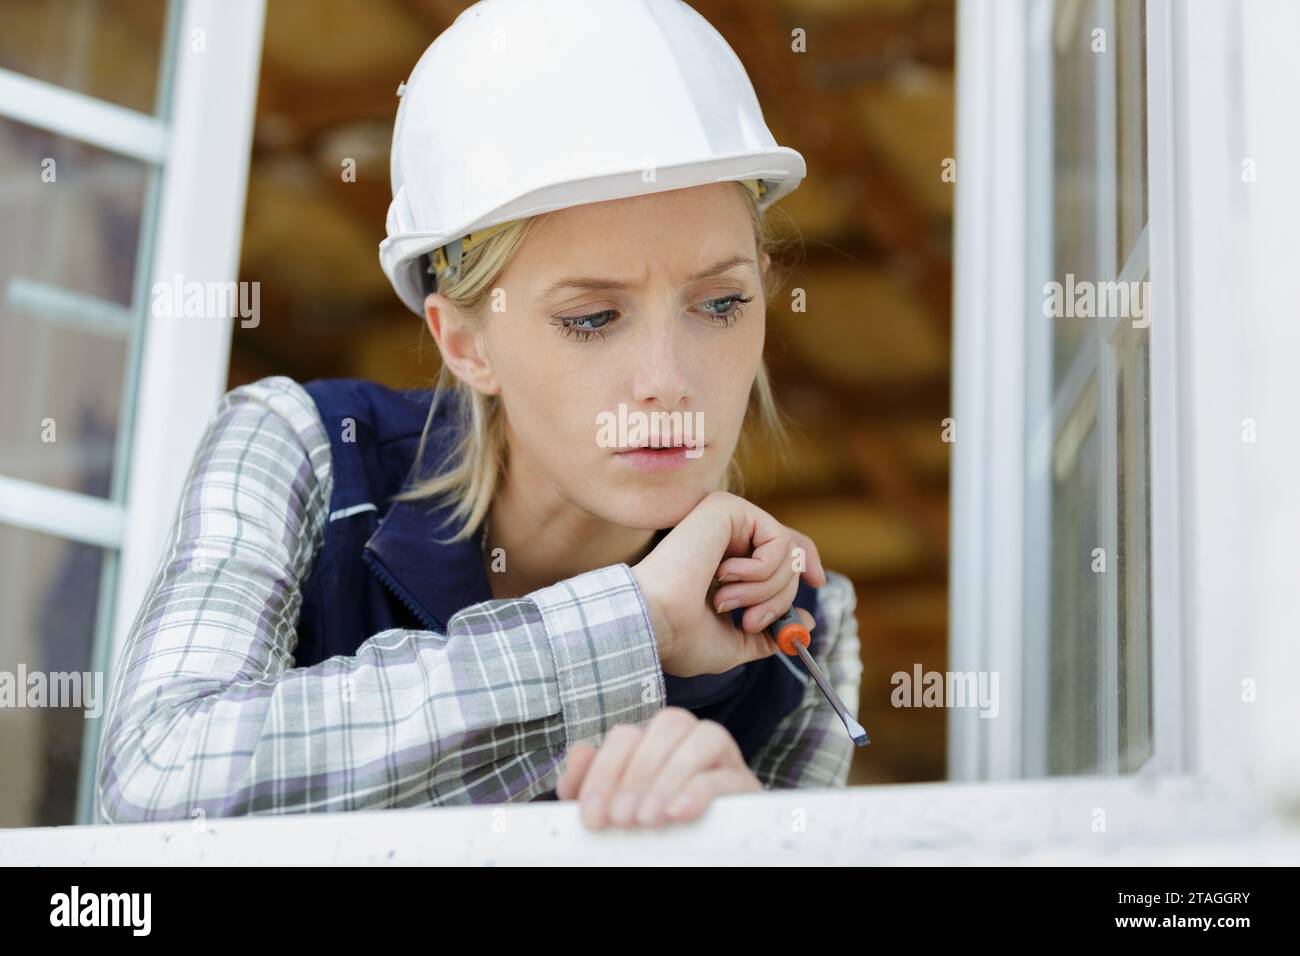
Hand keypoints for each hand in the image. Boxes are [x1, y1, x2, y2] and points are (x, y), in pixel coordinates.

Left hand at [555, 707, 762, 828]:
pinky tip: (678, 814)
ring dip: (670, 775)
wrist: (703, 856)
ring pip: (705, 735)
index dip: (605, 771)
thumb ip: (590, 786)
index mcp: (657, 742)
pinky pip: (728, 772)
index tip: (593, 817)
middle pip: (668, 724)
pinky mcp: (747, 786)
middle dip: (638, 772)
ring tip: (648, 819)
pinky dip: (700, 789)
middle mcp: (692, 740)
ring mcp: (724, 759)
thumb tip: (581, 754)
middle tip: (622, 819)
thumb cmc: (656, 834)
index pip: (627, 735)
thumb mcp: (614, 811)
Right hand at [631, 490, 824, 676]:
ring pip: (787, 551)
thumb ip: (769, 631)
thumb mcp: (734, 642)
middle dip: (780, 598)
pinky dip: (760, 571)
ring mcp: (725, 517)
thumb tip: (805, 621)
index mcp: (723, 558)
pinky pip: (777, 539)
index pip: (779, 547)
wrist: (656, 622)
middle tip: (751, 622)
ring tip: (725, 602)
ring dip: (765, 590)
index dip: (806, 561)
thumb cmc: (681, 637)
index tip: (818, 583)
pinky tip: (723, 577)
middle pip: (790, 554)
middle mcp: (724, 533)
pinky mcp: (727, 507)